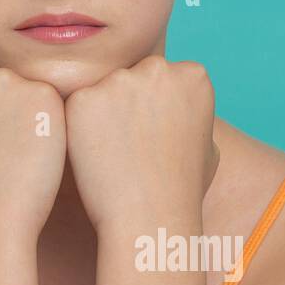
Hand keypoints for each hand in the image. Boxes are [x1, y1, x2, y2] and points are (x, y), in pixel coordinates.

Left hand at [63, 54, 219, 232]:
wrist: (150, 215)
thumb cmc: (183, 189)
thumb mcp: (208, 145)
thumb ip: (191, 114)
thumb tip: (179, 109)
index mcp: (193, 76)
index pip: (161, 78)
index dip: (153, 109)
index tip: (154, 136)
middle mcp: (157, 69)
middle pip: (130, 76)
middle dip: (126, 104)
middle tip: (130, 146)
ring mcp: (118, 80)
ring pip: (101, 90)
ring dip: (101, 115)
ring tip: (113, 154)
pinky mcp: (83, 98)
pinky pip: (77, 108)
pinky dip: (78, 129)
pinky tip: (94, 155)